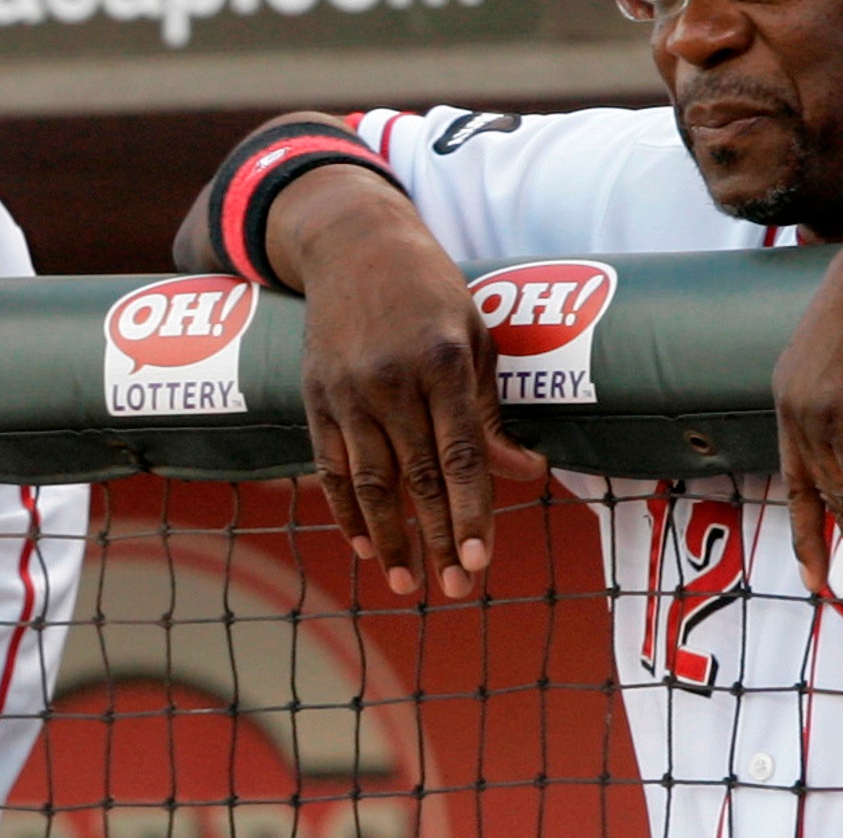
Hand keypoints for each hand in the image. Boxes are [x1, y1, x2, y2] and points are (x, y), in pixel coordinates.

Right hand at [287, 180, 547, 597]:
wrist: (353, 244)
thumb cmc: (430, 292)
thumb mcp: (474, 339)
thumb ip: (491, 412)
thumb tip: (528, 473)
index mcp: (441, 363)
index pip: (461, 456)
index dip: (472, 513)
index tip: (482, 560)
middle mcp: (390, 380)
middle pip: (417, 478)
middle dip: (439, 538)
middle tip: (456, 588)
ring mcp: (346, 391)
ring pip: (369, 483)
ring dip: (390, 538)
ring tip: (408, 582)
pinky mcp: (314, 397)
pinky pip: (330, 468)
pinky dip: (346, 511)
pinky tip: (365, 546)